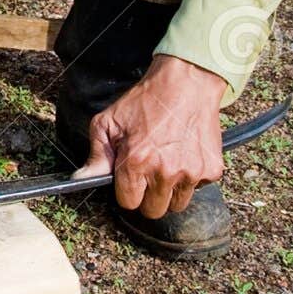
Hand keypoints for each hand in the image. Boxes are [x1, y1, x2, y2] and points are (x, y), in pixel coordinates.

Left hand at [73, 55, 225, 218]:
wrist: (187, 83)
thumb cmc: (145, 101)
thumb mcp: (109, 122)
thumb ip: (96, 155)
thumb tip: (81, 178)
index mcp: (137, 163)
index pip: (128, 203)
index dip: (126, 192)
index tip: (129, 180)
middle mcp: (165, 172)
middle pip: (153, 210)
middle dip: (147, 197)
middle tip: (147, 174)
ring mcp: (191, 173)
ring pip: (176, 204)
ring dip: (169, 191)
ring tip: (166, 164)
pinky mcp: (211, 170)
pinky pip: (197, 188)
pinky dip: (190, 177)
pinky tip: (184, 154)